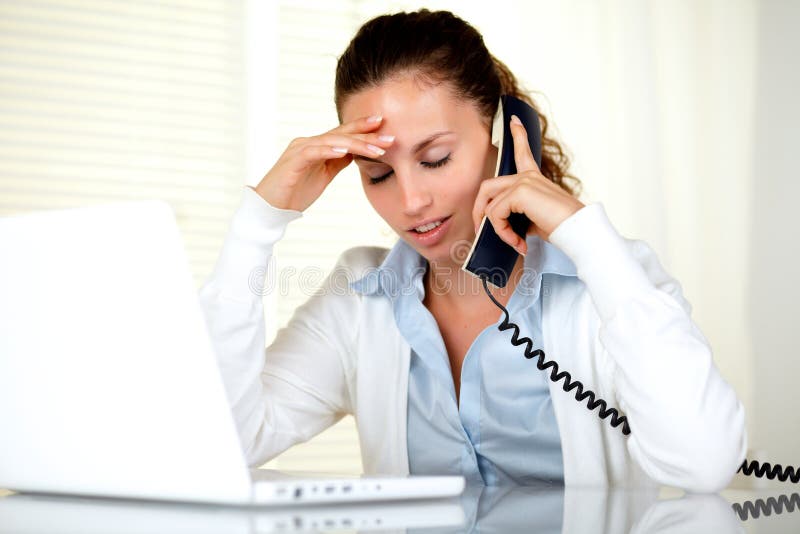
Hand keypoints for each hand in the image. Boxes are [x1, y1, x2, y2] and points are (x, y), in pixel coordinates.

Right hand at [253, 115, 394, 211]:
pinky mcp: (292, 162)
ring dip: (356, 144)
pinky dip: (329, 150)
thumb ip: (338, 161)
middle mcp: (308, 143)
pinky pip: (313, 152)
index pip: (344, 134)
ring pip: (331, 141)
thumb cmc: (296, 192)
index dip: (363, 128)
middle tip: (389, 136)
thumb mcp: (323, 174)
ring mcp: (300, 150)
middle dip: (366, 134)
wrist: (270, 208)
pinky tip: (345, 151)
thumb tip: (357, 153)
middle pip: (341, 134)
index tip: (384, 125)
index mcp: (317, 145)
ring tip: (376, 149)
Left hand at [471, 115, 583, 254]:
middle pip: (488, 187)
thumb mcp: (535, 218)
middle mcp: (528, 176)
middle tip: (480, 229)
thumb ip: (517, 214)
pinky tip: (517, 241)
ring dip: (495, 228)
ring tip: (512, 242)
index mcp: (534, 179)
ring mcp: (523, 181)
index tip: (514, 120)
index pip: (523, 152)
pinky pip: (495, 214)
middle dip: (479, 210)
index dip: (518, 135)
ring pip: (489, 205)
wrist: (579, 231)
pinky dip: (502, 232)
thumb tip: (499, 226)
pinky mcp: (520, 191)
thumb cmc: (561, 228)